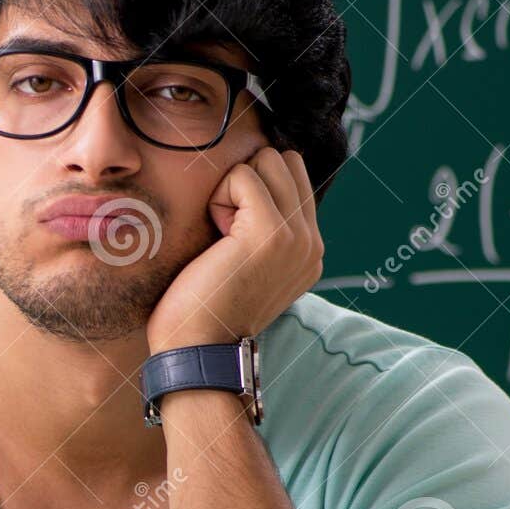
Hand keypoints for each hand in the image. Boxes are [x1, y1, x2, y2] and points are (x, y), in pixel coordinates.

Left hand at [145, 146, 322, 352]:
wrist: (197, 348)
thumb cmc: (204, 306)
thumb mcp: (247, 265)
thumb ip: (265, 229)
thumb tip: (254, 180)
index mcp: (309, 250)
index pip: (295, 177)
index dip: (255, 189)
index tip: (233, 232)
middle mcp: (312, 243)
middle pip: (285, 160)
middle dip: (249, 180)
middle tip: (226, 228)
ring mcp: (297, 237)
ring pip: (268, 161)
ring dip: (234, 187)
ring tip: (222, 233)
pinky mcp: (272, 233)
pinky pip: (243, 175)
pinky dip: (220, 196)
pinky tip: (216, 235)